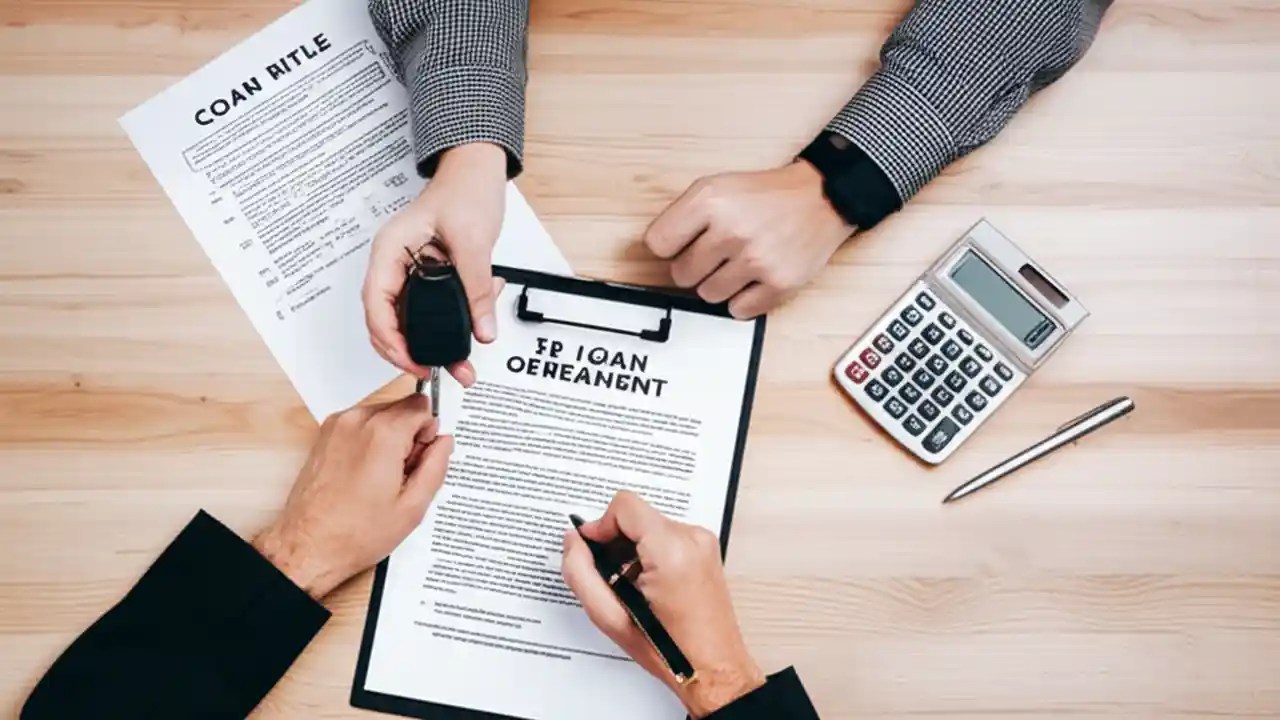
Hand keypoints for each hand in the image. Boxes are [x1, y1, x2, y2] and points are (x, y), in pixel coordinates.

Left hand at [252, 394, 451, 599]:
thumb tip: (444, 443)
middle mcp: (357, 421)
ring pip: (381, 414)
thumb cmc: (354, 533)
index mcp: (383, 434)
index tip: (424, 457)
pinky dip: (370, 441)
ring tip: (383, 477)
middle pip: (401, 407)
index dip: (430, 432)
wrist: (307, 547)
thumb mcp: (412, 507)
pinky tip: (366, 474)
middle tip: (405, 472)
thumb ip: (436, 466)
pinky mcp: (324, 435)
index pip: (422, 407)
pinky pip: (360, 424)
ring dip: (390, 437)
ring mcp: (337, 426)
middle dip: (411, 434)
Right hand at [363, 142, 507, 385]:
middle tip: (436, 370)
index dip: (390, 341)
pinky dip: (451, 321)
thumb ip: (477, 289)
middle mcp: (394, 263)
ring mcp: (408, 271)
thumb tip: (482, 330)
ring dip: (434, 340)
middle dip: (411, 350)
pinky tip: (474, 320)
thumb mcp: (473, 242)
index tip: (413, 362)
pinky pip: (430, 309)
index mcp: (390, 250)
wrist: (477, 171)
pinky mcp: (427, 276)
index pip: (376, 306)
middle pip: (387, 320)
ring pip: (409, 319)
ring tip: (460, 356)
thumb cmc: (465, 190)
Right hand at [561, 492, 764, 717]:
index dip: (600, 525)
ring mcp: (703, 542)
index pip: (624, 506)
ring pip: (650, 525)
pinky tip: (648, 585)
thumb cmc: (671, 650)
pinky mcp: (706, 549)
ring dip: (633, 549)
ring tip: (631, 587)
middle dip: (616, 541)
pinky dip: (650, 553)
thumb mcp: (611, 617)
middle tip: (609, 577)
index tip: (590, 548)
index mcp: (671, 550)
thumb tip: (574, 541)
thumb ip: (582, 573)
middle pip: (637, 515)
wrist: (714, 668)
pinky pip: (667, 536)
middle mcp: (692, 538)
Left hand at [644, 160, 854, 318]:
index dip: (670, 246)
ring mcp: (757, 259)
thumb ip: (683, 216)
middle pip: (681, 275)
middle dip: (695, 266)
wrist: (820, 197)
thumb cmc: (764, 195)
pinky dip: (743, 299)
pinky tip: (754, 278)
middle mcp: (732, 230)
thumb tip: (659, 254)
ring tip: (739, 262)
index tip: (684, 243)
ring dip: (719, 284)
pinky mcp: (779, 284)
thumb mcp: (716, 186)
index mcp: (710, 200)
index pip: (658, 244)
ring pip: (707, 295)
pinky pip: (738, 310)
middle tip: (718, 252)